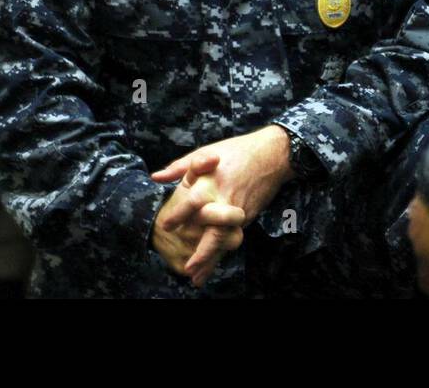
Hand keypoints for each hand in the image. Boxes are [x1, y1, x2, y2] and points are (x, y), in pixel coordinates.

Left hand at [151, 125, 293, 286]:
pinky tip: (211, 265)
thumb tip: (155, 177)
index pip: (193, 202)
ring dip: (213, 259)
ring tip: (197, 276)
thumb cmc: (236, 151)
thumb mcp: (205, 152)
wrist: (273, 154)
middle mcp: (226, 199)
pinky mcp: (249, 215)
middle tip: (188, 267)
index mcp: (212, 182)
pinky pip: (234, 236)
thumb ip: (179, 167)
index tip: (166, 227)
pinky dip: (222, 252)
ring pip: (226, 240)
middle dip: (203, 251)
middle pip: (215, 230)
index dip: (179, 215)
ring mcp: (240, 210)